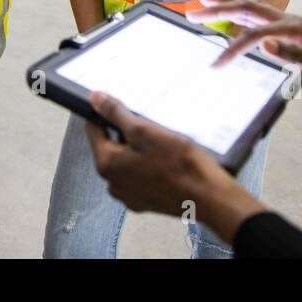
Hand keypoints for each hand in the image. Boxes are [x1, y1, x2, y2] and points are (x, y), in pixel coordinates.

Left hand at [86, 92, 263, 242]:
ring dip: (138, 149)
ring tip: (161, 141)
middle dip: (125, 132)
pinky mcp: (146, 202)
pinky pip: (140, 176)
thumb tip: (94, 100)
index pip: (93, 130)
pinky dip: (148, 166)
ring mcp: (129, 195)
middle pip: (111, 146)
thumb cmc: (179, 163)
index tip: (120, 105)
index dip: (104, 113)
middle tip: (148, 122)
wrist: (209, 198)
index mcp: (107, 164)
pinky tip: (166, 160)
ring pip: (127, 162)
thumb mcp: (145, 131)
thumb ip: (116, 114)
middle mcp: (113, 183)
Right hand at [189, 0, 301, 96]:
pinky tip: (233, 19)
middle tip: (191, 11)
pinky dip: (241, 14)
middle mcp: (293, 20)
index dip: (234, 48)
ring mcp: (293, 25)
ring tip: (203, 3)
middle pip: (249, 7)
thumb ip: (294, 54)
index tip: (215, 65)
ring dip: (227, 5)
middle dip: (218, 9)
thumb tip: (264, 42)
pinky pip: (261, 18)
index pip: (256, 34)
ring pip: (253, 8)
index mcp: (298, 28)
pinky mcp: (294, 32)